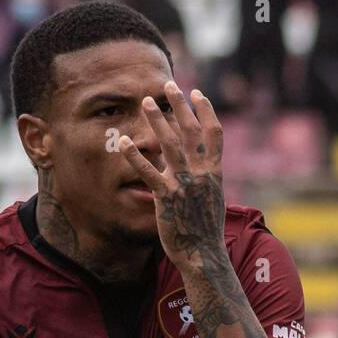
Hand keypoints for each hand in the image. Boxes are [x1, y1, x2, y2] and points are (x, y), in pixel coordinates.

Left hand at [118, 80, 225, 272]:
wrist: (203, 254)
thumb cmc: (205, 229)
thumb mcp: (212, 198)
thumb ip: (206, 177)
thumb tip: (202, 165)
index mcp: (214, 171)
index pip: (213, 133)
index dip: (205, 110)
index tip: (197, 93)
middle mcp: (201, 173)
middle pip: (190, 130)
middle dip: (179, 105)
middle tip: (167, 84)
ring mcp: (184, 183)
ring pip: (169, 144)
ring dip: (156, 120)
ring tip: (145, 102)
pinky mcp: (166, 196)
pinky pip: (148, 171)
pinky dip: (135, 155)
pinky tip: (123, 142)